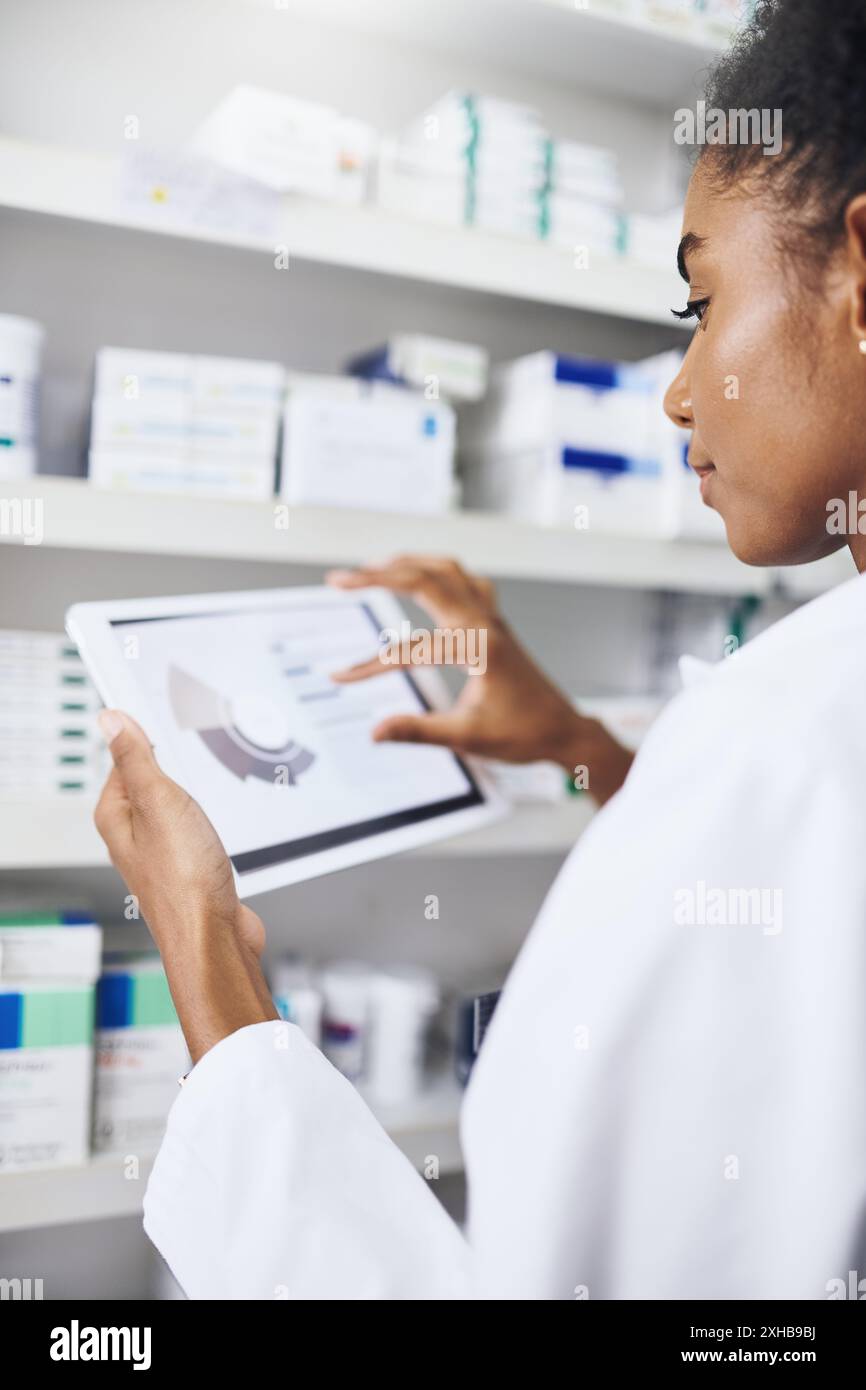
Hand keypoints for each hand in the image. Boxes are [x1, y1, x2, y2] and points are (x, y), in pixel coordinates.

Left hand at [94, 711, 276, 1061]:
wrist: (215, 938)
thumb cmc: (185, 881)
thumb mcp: (160, 801)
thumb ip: (136, 759)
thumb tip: (111, 720)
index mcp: (116, 816)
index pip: (122, 759)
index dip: (144, 736)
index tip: (162, 718)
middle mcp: (133, 836)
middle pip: (149, 782)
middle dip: (174, 766)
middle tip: (193, 752)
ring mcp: (161, 854)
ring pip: (174, 807)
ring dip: (194, 795)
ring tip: (208, 789)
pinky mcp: (189, 868)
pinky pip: (194, 830)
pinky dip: (208, 820)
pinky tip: (219, 823)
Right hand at [327, 556, 633, 804]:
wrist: (564, 732)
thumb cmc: (523, 735)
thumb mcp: (467, 738)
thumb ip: (418, 732)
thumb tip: (376, 731)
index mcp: (477, 647)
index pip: (409, 650)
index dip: (369, 665)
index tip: (338, 676)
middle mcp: (485, 623)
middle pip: (425, 580)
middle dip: (378, 576)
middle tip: (338, 579)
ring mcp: (492, 618)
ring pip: (446, 570)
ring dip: (409, 562)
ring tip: (372, 566)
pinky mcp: (495, 623)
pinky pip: (466, 580)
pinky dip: (439, 571)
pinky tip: (424, 576)